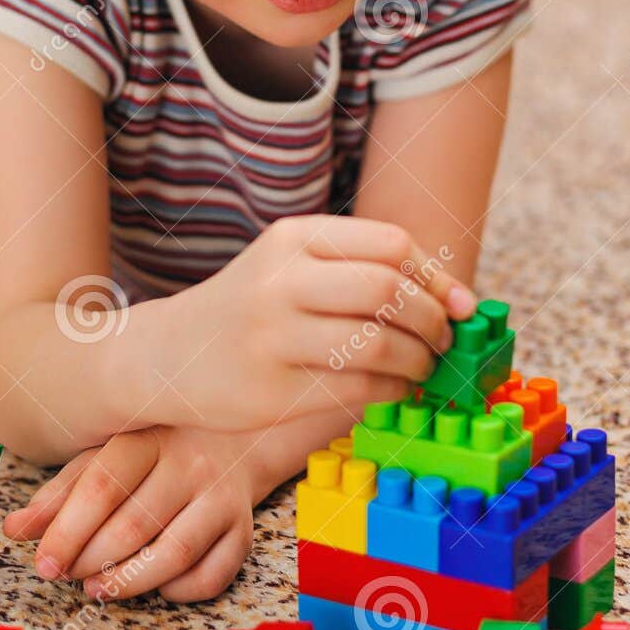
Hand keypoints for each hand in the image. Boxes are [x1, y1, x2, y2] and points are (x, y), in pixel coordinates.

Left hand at [2, 425, 259, 602]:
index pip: (103, 486)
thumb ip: (59, 494)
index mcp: (147, 439)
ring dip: (129, 582)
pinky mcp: (244, 530)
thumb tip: (14, 530)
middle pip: (134, 524)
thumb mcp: (103, 459)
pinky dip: (179, 591)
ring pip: (176, 553)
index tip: (44, 564)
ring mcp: (222, 498)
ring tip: (98, 589)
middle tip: (66, 576)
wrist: (234, 440)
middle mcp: (189, 464)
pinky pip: (213, 575)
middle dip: (91, 560)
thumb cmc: (153, 455)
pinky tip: (155, 587)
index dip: (68, 531)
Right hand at [158, 214, 473, 430]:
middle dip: (433, 320)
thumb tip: (458, 300)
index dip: (437, 278)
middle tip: (443, 340)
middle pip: (388, 290)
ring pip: (379, 344)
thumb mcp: (294, 266)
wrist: (170, 355)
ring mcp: (273, 338)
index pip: (390, 245)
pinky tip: (393, 388)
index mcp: (293, 238)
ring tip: (422, 367)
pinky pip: (358, 389)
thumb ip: (364, 270)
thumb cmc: (254, 308)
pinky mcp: (273, 391)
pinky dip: (393, 390)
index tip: (459, 305)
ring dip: (418, 361)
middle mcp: (280, 281)